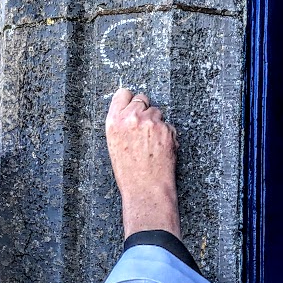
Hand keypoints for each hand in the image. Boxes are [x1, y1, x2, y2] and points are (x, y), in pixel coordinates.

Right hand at [105, 88, 180, 238]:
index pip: (123, 94)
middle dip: (145, 110)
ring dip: (157, 124)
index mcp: (113, 121)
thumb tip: (130, 111)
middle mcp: (131, 118)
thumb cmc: (128, 172)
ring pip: (158, 112)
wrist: (145, 188)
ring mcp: (150, 122)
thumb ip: (121, 124)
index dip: (130, 100)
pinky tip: (161, 149)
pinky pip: (169, 125)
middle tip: (145, 128)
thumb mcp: (114, 144)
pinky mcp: (166, 128)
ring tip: (151, 144)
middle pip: (142, 99)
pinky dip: (168, 135)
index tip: (134, 105)